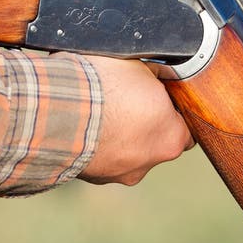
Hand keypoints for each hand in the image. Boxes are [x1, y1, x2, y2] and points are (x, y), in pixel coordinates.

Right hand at [79, 57, 193, 184]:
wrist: (58, 109)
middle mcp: (151, 161)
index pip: (185, 125)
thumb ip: (155, 76)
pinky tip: (84, 124)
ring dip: (117, 134)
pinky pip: (102, 157)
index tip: (155, 94)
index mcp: (172, 135)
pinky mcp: (95, 177)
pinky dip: (96, 144)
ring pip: (127, 151)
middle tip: (123, 99)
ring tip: (97, 110)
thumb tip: (159, 74)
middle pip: (155, 140)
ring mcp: (122, 173)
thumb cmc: (102, 86)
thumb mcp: (138, 65)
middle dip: (142, 121)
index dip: (170, 108)